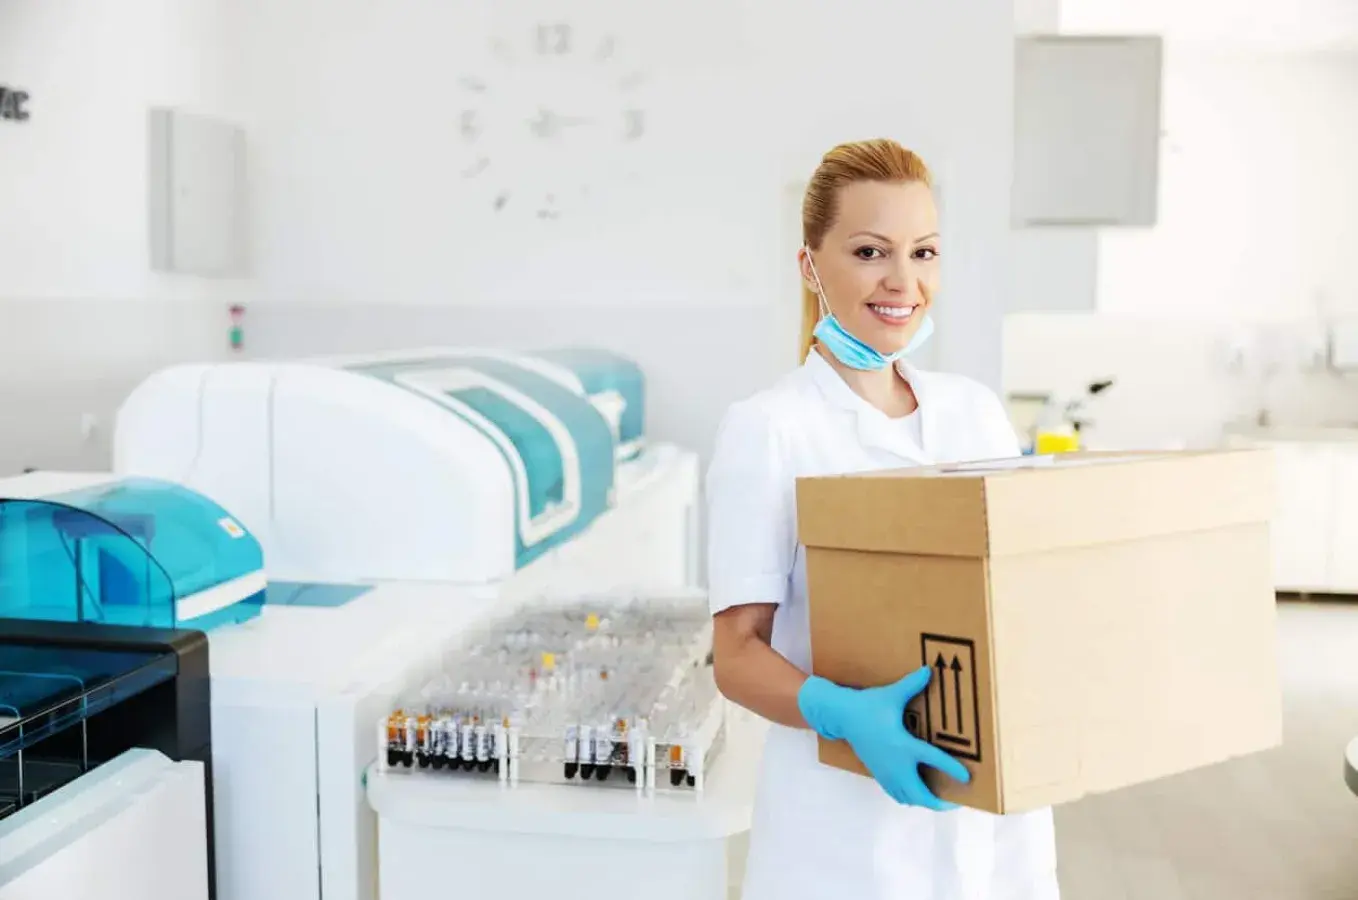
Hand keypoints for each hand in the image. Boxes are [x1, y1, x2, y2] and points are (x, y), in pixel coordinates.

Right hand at [798, 665, 969, 809]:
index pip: (933, 760)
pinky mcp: (879, 773)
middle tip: (956, 801)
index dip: (951, 769)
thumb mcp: (891, 695)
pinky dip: (910, 798)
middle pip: (920, 794)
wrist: (842, 717)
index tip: (966, 778)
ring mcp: (886, 772)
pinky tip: (918, 792)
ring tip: (941, 799)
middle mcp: (896, 763)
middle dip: (939, 802)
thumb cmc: (866, 706)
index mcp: (902, 744)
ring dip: (925, 801)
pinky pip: (897, 795)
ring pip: (908, 798)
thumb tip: (928, 671)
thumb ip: (911, 684)